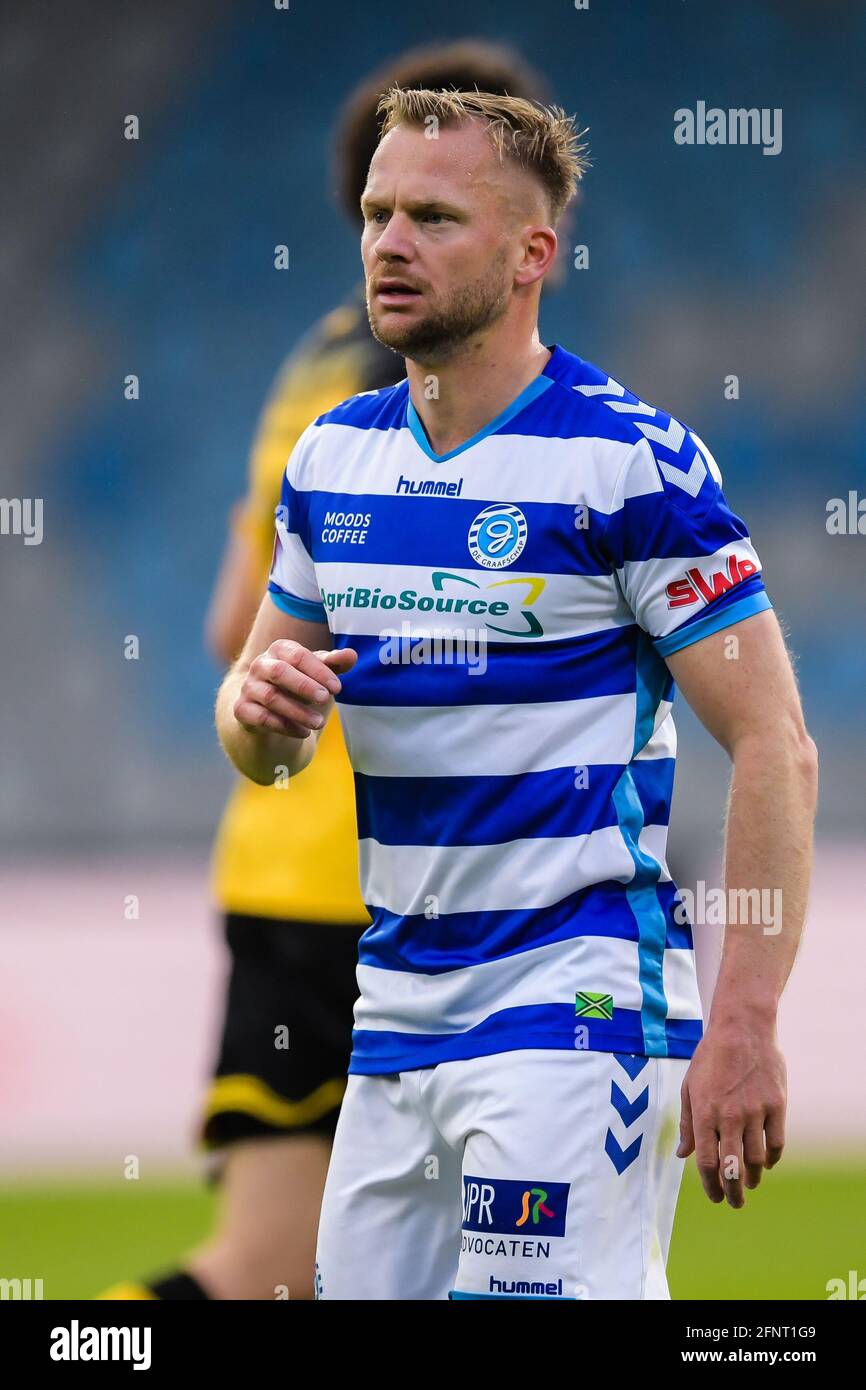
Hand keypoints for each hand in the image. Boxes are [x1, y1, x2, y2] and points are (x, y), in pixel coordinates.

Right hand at [233, 640, 356, 739]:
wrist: (270, 710)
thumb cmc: (299, 685)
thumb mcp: (318, 673)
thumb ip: (334, 664)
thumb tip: (352, 655)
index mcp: (279, 650)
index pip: (298, 655)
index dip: (319, 671)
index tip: (337, 688)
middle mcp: (260, 665)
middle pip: (280, 672)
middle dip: (304, 686)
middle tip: (326, 699)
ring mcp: (248, 687)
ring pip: (271, 697)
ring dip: (298, 711)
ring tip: (320, 723)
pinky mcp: (242, 710)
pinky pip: (261, 718)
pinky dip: (285, 726)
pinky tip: (304, 733)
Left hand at [676, 1023, 786, 1206]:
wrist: (742, 1028)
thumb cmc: (711, 1057)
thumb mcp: (689, 1086)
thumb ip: (688, 1123)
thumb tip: (683, 1155)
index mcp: (704, 1112)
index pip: (706, 1162)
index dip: (710, 1185)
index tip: (714, 1196)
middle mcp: (730, 1116)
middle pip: (732, 1168)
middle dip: (732, 1192)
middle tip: (734, 1203)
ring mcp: (755, 1112)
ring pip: (757, 1160)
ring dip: (753, 1178)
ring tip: (749, 1183)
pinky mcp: (777, 1106)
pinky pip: (776, 1143)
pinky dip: (772, 1159)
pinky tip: (765, 1162)